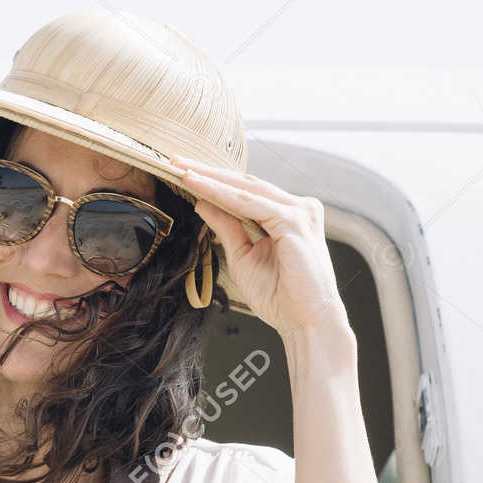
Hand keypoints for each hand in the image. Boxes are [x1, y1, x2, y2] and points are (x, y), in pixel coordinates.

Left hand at [164, 151, 348, 339]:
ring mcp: (299, 212)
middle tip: (177, 161)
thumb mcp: (243, 256)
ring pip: (245, 190)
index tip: (184, 173)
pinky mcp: (294, 221)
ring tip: (183, 170)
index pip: (245, 192)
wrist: (305, 321)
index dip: (214, 182)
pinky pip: (250, 204)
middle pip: (244, 183)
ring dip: (211, 178)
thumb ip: (227, 227)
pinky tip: (201, 187)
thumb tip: (203, 205)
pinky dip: (222, 194)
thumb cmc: (281, 296)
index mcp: (287, 215)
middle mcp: (297, 207)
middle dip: (208, 171)